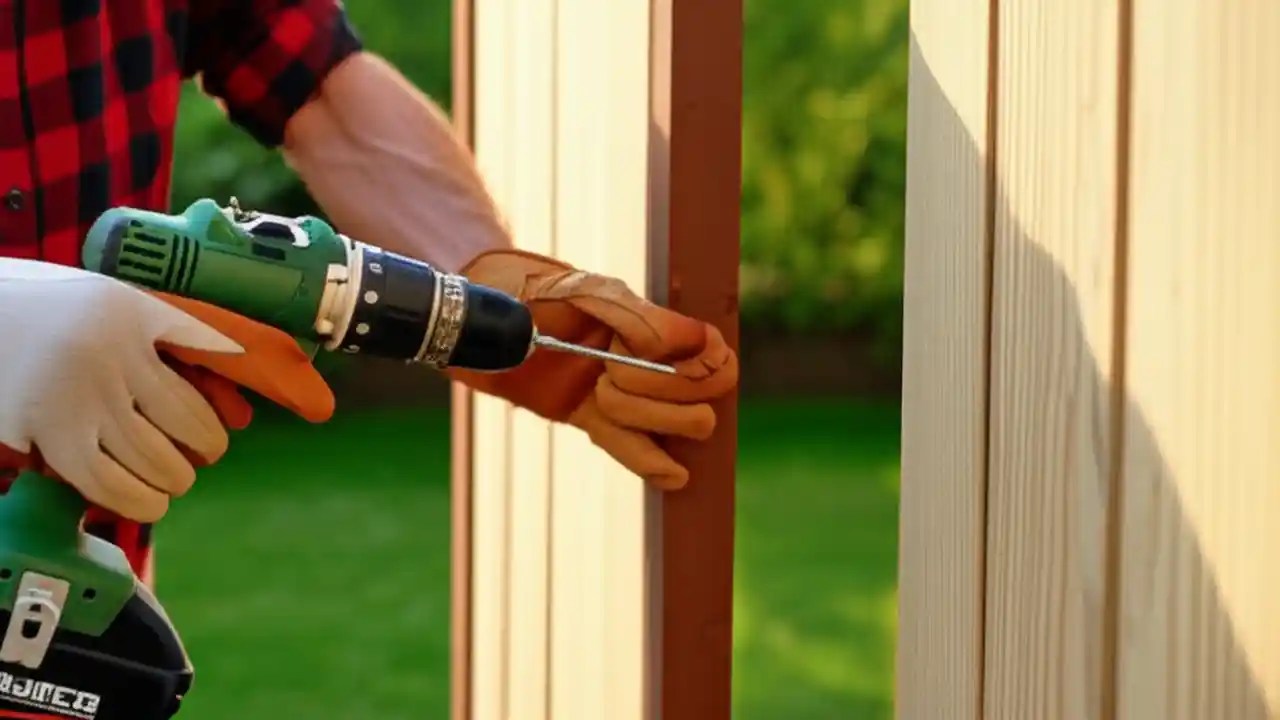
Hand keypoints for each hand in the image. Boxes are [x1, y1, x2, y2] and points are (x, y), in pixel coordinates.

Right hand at [0, 259, 333, 521]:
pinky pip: (115, 484)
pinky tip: (145, 500)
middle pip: (194, 421)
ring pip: (162, 459)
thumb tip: (242, 413)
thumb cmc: (51, 317)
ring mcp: (80, 390)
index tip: (320, 406)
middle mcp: (115, 346)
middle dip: (204, 447)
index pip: (224, 346)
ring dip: (174, 480)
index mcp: (139, 309)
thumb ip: (175, 349)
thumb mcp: (113, 311)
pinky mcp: (49, 431)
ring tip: (169, 477)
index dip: (276, 377)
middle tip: (195, 453)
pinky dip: (140, 502)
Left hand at [447, 249, 737, 488]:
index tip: (660, 361)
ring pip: (671, 426)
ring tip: (602, 398)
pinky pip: (628, 446)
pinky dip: (651, 462)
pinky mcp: (586, 416)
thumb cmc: (528, 286)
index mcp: (651, 322)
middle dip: (661, 394)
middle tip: (610, 374)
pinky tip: (674, 476)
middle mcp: (644, 358)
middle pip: (699, 398)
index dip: (696, 370)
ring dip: (645, 420)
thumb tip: (700, 344)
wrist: (470, 312)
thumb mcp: (583, 292)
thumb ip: (639, 318)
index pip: (712, 357)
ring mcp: (617, 389)